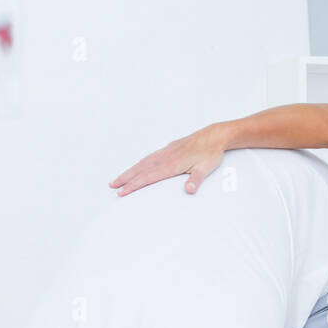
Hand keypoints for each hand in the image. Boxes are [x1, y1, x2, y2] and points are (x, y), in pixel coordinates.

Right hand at [110, 121, 226, 196]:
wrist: (215, 135)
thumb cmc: (211, 152)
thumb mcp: (206, 168)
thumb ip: (196, 180)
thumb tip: (189, 190)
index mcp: (172, 164)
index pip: (148, 177)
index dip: (134, 185)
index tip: (122, 192)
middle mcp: (166, 157)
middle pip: (141, 169)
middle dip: (126, 178)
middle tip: (112, 186)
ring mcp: (166, 152)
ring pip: (144, 162)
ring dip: (130, 171)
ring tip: (119, 179)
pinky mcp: (169, 148)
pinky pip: (150, 157)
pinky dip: (140, 163)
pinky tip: (138, 166)